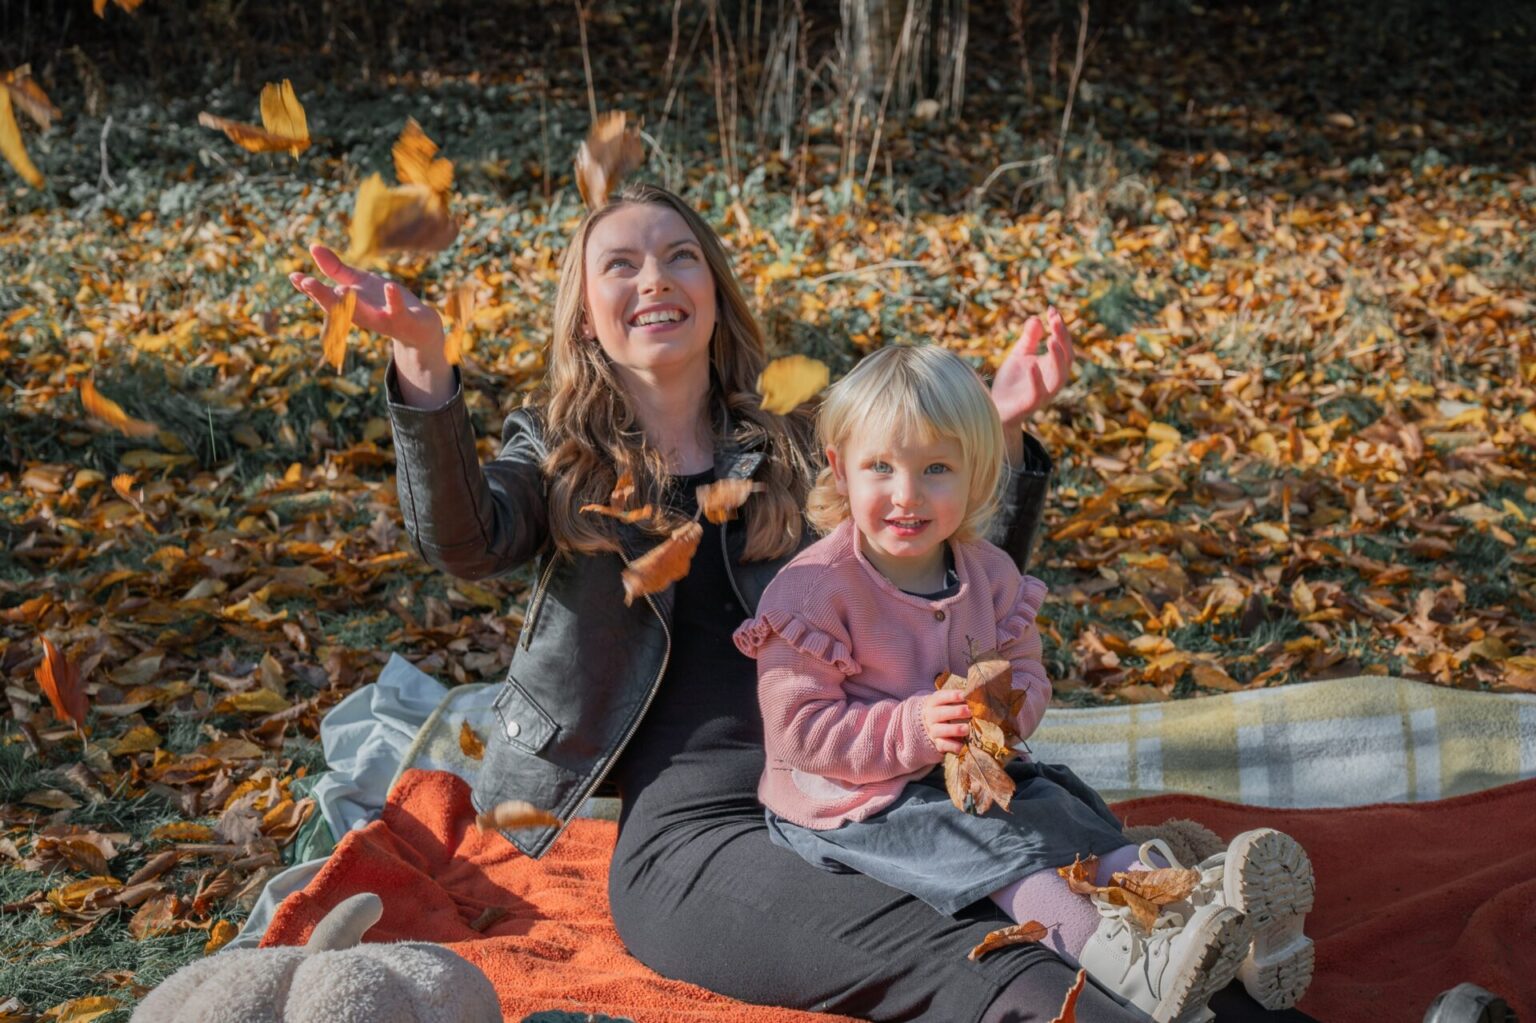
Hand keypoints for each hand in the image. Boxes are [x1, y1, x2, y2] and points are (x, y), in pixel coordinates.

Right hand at [289, 244, 445, 355]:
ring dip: (351, 303)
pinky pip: (397, 310)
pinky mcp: (402, 319)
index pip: (324, 297)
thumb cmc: (384, 302)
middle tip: (305, 282)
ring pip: (363, 314)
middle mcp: (360, 315)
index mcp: (348, 305)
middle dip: (321, 295)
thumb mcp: (358, 283)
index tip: (293, 276)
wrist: (418, 327)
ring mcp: (381, 319)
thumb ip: (335, 269)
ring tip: (342, 289)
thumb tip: (312, 246)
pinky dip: (393, 299)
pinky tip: (389, 286)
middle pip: (337, 307)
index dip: (308, 288)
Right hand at [921, 689, 971, 755]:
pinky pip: (944, 746)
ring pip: (941, 730)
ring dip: (955, 729)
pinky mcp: (938, 743)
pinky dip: (953, 746)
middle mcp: (931, 716)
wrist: (930, 725)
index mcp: (934, 702)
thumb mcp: (947, 701)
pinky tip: (963, 745)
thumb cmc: (946, 709)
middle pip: (941, 713)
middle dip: (956, 712)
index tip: (965, 695)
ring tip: (967, 729)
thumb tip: (977, 695)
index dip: (953, 696)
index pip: (941, 697)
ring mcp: (933, 730)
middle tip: (969, 712)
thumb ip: (959, 699)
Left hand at [990, 306, 1074, 428]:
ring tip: (1051, 339)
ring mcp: (1044, 394)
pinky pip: (1038, 393)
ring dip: (1057, 358)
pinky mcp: (1030, 405)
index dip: (1060, 328)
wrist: (996, 409)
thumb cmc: (1011, 382)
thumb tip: (1037, 318)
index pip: (1063, 345)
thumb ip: (1029, 339)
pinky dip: (1037, 379)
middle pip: (1067, 358)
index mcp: (1052, 367)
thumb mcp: (1020, 355)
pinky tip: (1032, 364)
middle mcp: (1052, 380)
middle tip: (1055, 320)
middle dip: (1063, 338)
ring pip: (1059, 377)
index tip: (1052, 310)